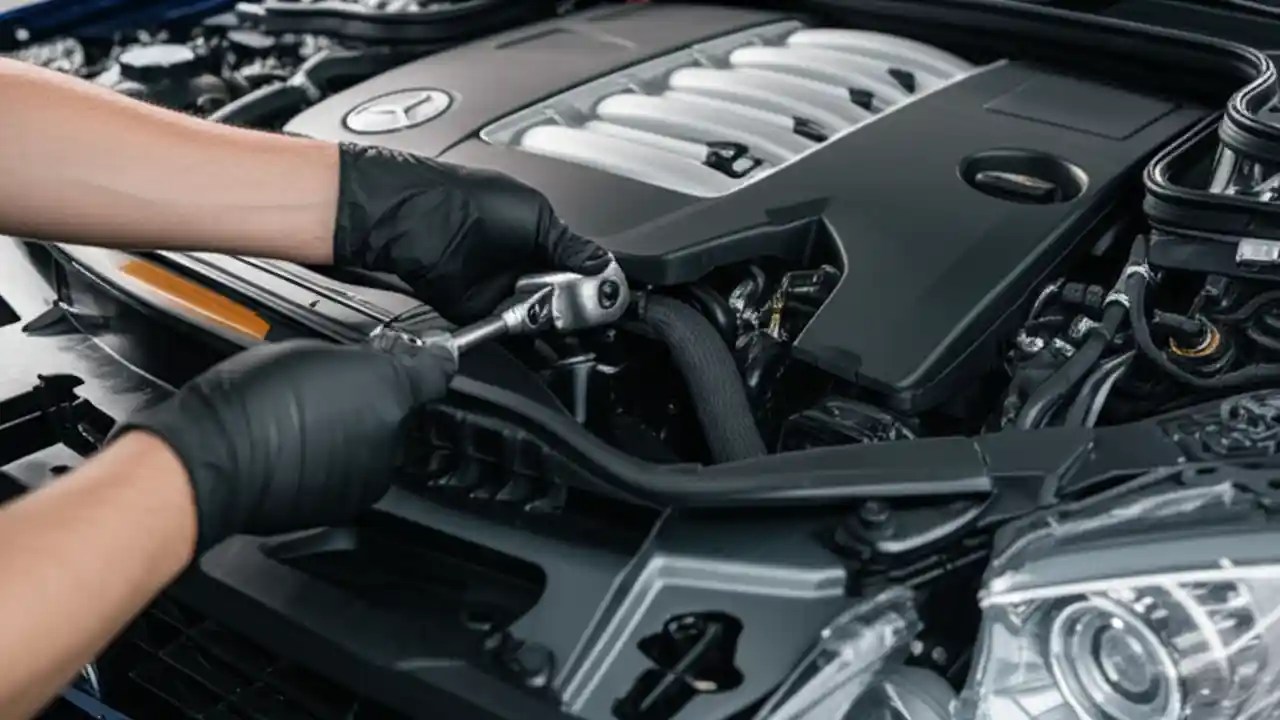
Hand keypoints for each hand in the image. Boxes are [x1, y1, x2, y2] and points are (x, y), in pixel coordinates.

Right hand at [114, 339, 454, 551]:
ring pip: (379, 445)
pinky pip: (354, 474)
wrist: (211, 461)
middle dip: (380, 400)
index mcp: (387, 392)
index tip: (431, 356)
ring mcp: (370, 475)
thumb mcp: (310, 351)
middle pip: (403, 411)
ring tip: (310, 421)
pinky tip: (302, 448)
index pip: (436, 372)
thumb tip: (382, 357)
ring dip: (358, 434)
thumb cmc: (246, 401)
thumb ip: (361, 357)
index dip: (431, 360)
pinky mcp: (347, 504)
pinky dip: (338, 462)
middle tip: (336, 389)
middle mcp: (390, 438)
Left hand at [332, 142, 613, 323]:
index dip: (591, 281)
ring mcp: (499, 288)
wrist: (418, 222)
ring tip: (572, 321)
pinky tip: (543, 331)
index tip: (606, 295)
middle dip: (577, 304)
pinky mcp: (479, 311)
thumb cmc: (468, 202)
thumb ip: (569, 246)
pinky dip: (526, 334)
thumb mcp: (535, 215)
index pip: (574, 265)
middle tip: (591, 310)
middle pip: (560, 294)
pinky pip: (509, 329)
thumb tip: (600, 263)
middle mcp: (518, 262)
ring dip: (555, 320)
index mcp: (535, 233)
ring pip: (538, 314)